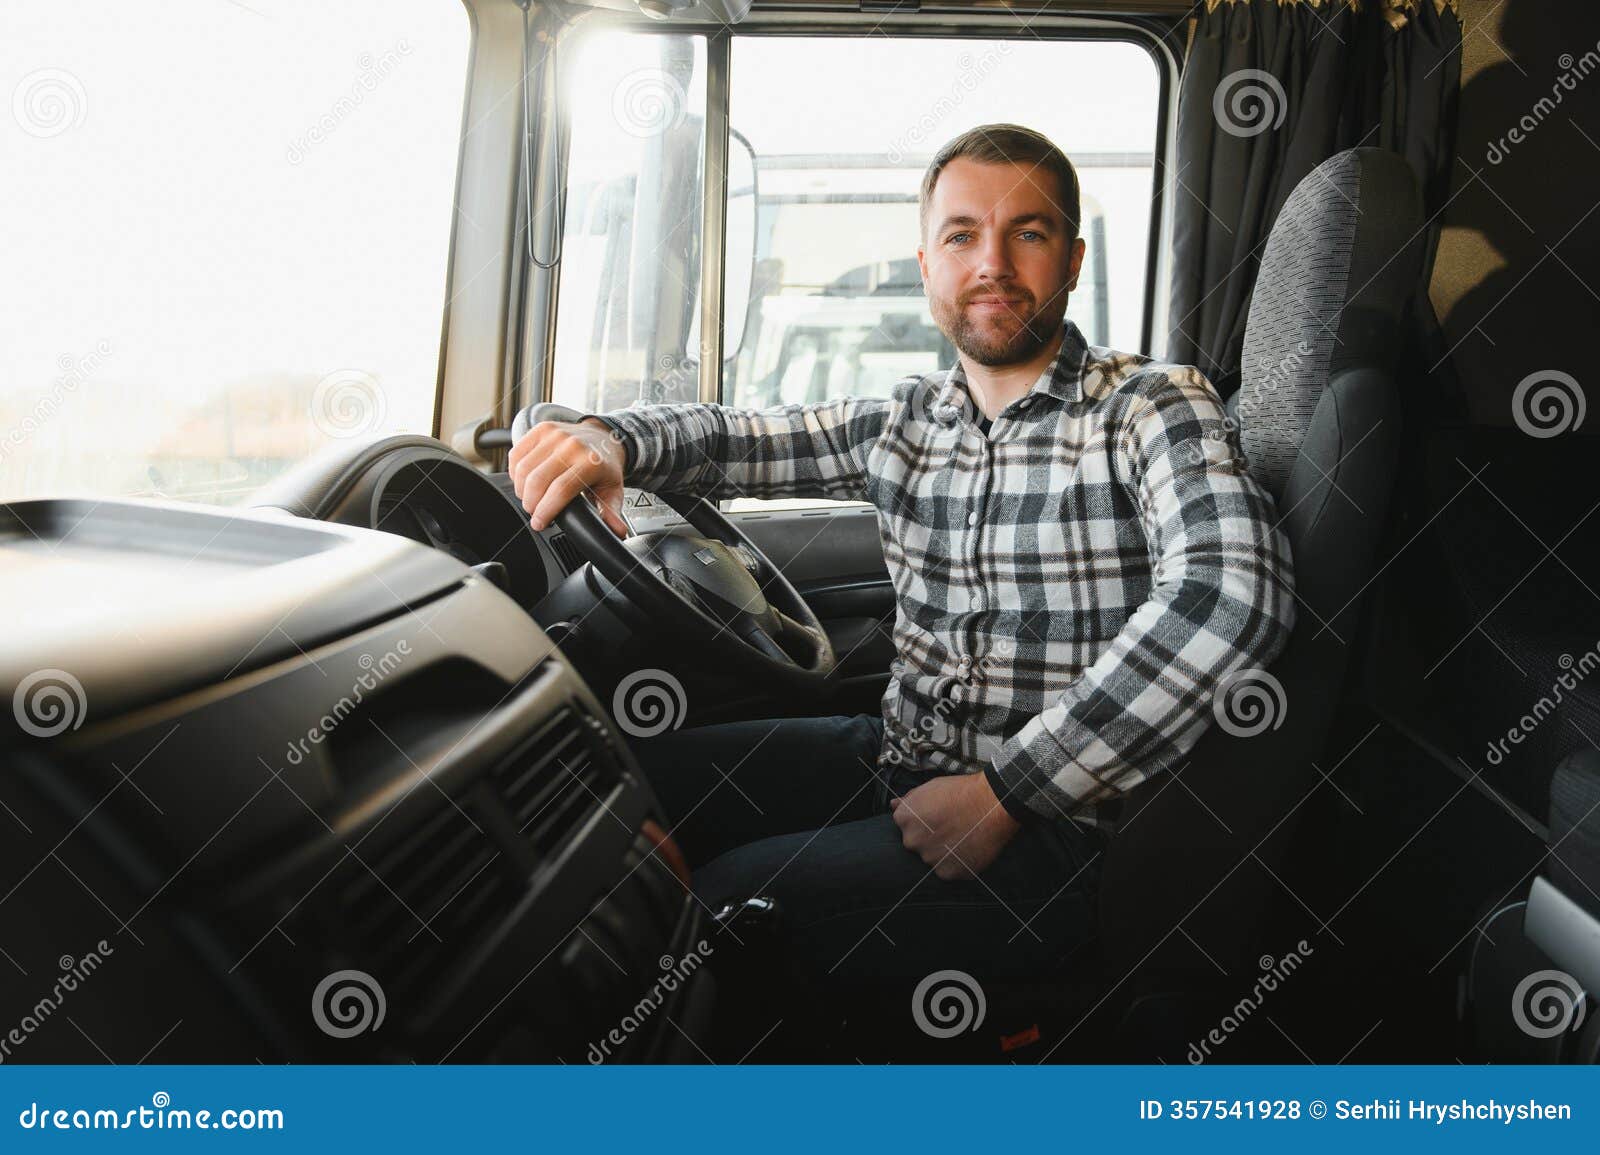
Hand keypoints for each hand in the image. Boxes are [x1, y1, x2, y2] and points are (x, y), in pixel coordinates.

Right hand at [508, 417, 628, 536]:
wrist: (603, 436)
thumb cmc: (605, 466)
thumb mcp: (613, 491)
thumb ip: (612, 513)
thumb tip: (617, 531)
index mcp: (590, 462)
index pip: (560, 490)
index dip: (545, 510)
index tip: (539, 523)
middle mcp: (572, 445)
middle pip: (538, 481)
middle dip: (530, 504)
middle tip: (534, 513)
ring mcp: (555, 435)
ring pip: (524, 468)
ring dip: (521, 489)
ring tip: (529, 499)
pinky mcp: (541, 429)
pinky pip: (517, 454)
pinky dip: (515, 472)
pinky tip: (524, 482)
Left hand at [890, 772, 1020, 880]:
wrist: (992, 803)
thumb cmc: (963, 792)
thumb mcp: (931, 787)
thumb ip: (909, 799)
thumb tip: (894, 805)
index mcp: (904, 819)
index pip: (905, 826)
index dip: (923, 821)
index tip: (937, 817)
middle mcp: (912, 841)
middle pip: (917, 844)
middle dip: (930, 838)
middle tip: (951, 828)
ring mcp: (929, 858)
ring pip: (933, 859)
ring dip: (944, 852)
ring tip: (962, 837)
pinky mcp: (948, 872)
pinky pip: (948, 871)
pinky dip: (957, 863)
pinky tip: (968, 848)